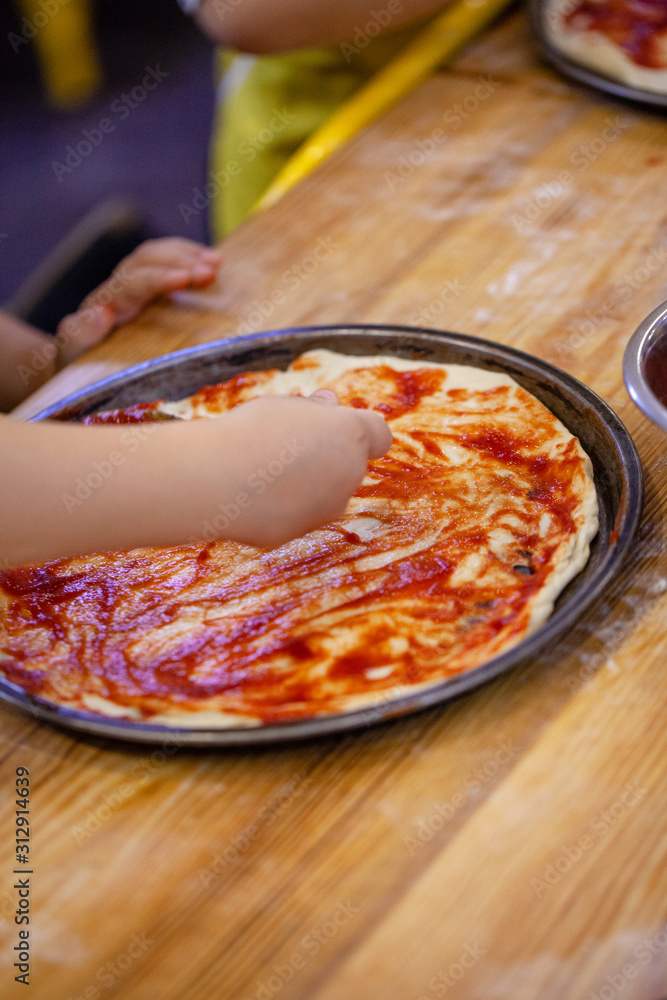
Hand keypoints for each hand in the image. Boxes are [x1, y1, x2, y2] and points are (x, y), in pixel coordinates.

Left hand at [55, 238, 221, 366]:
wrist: (76, 361)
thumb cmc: (77, 363)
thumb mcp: (73, 353)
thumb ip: (80, 334)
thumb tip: (101, 312)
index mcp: (105, 302)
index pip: (132, 280)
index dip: (159, 277)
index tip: (185, 279)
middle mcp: (118, 288)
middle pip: (146, 259)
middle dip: (179, 260)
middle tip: (211, 270)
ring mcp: (132, 286)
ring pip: (156, 256)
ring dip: (187, 255)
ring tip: (216, 263)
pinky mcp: (146, 290)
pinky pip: (165, 263)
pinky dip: (189, 258)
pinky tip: (214, 264)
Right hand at [201, 391, 392, 547]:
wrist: (218, 479)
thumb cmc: (252, 432)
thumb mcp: (286, 405)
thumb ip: (315, 410)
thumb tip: (330, 405)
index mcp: (352, 436)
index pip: (379, 436)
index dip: (358, 432)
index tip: (332, 427)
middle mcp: (350, 475)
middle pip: (348, 465)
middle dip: (325, 456)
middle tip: (283, 443)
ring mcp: (327, 508)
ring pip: (323, 493)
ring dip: (303, 484)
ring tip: (262, 469)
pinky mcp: (301, 532)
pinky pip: (295, 514)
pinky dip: (280, 506)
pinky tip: (250, 494)